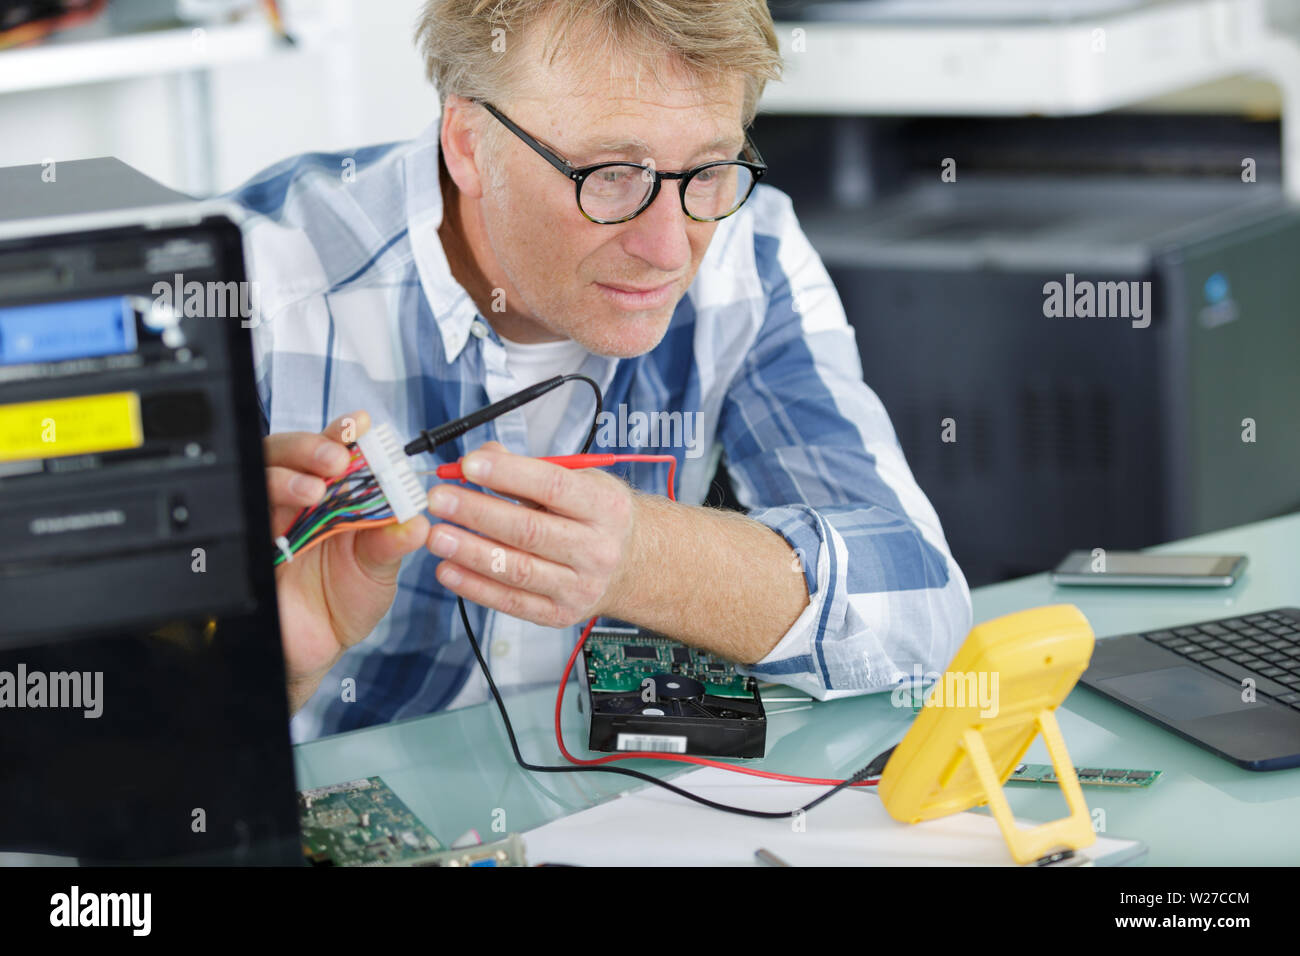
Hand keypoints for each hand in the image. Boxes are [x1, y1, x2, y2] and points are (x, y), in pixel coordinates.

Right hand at [265, 410, 429, 712]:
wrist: (320, 646)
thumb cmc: (349, 597)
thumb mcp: (379, 569)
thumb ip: (392, 543)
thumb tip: (418, 521)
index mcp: (337, 494)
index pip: (335, 448)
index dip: (345, 432)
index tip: (361, 426)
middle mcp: (301, 500)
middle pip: (290, 453)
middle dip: (312, 447)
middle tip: (338, 459)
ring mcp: (271, 521)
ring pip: (261, 478)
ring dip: (287, 477)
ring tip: (314, 491)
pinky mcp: (250, 548)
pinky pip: (243, 521)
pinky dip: (261, 514)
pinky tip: (282, 524)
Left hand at [425, 441, 640, 627]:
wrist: (632, 565)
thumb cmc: (596, 517)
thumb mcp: (581, 482)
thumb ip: (530, 469)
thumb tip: (482, 456)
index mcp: (605, 507)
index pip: (553, 486)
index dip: (508, 474)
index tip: (468, 464)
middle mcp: (597, 549)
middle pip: (530, 530)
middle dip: (477, 513)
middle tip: (439, 500)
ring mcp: (580, 586)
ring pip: (517, 569)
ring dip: (470, 552)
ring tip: (436, 535)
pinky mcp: (560, 614)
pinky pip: (512, 602)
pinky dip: (475, 588)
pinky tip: (448, 570)